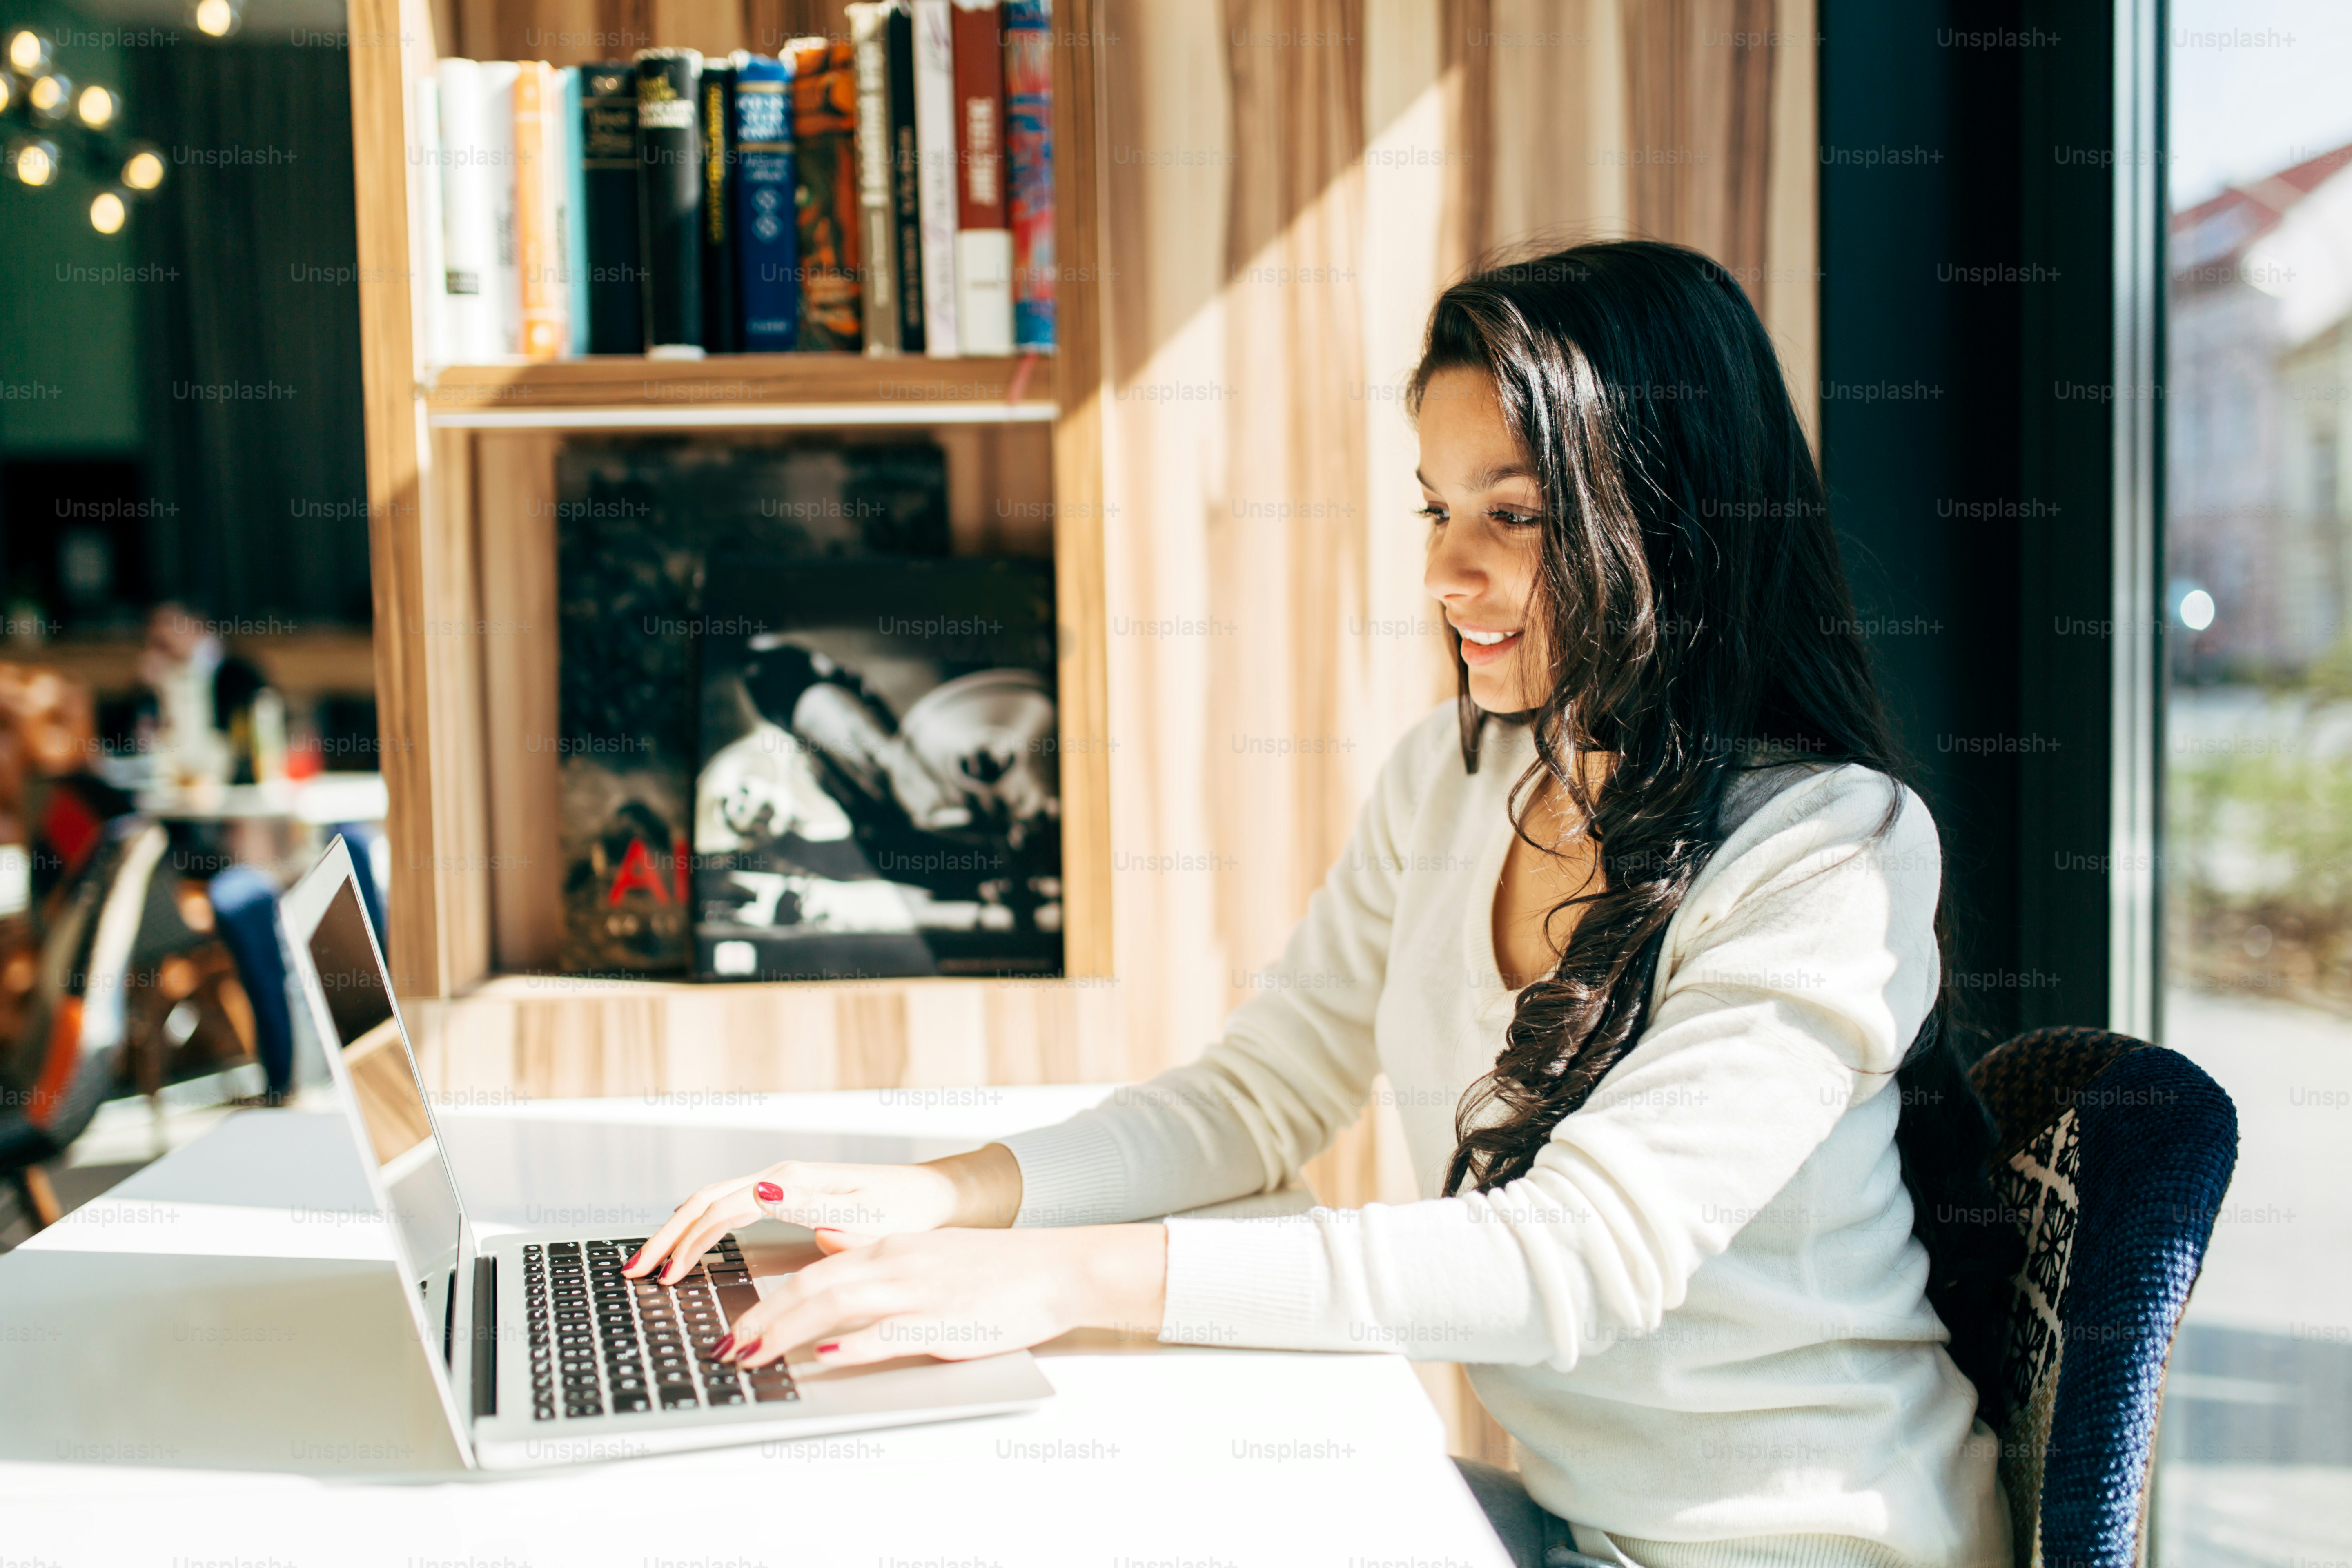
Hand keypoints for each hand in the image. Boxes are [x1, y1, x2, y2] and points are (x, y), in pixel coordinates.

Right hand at [622, 1145, 1022, 1285]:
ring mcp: (784, 1183)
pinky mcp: (790, 1193)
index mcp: (794, 1181)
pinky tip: (690, 1244)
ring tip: (652, 1262)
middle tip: (636, 1270)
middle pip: (705, 1200)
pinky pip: (731, 1205)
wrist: (937, 1196)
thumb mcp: (866, 1212)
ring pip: (713, 1201)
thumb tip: (763, 1189)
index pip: (721, 1209)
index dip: (687, 1242)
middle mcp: (783, 1176)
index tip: (665, 1275)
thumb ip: (813, 1206)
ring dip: (679, 1230)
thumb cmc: (907, 1209)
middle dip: (667, 1235)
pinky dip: (701, 1224)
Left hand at [716, 1224, 1167, 1369]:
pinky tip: (826, 1357)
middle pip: (812, 1288)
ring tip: (754, 1356)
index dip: (767, 1301)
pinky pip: (889, 1332)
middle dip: (761, 1319)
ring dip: (787, 1331)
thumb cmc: (998, 1269)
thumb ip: (878, 1258)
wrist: (1057, 1267)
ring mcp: (920, 1292)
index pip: (812, 1273)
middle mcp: (897, 1264)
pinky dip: (853, 1344)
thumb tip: (830, 1253)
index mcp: (892, 1248)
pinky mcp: (945, 1320)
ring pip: (837, 1305)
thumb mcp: (928, 1253)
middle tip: (728, 1348)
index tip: (737, 1327)